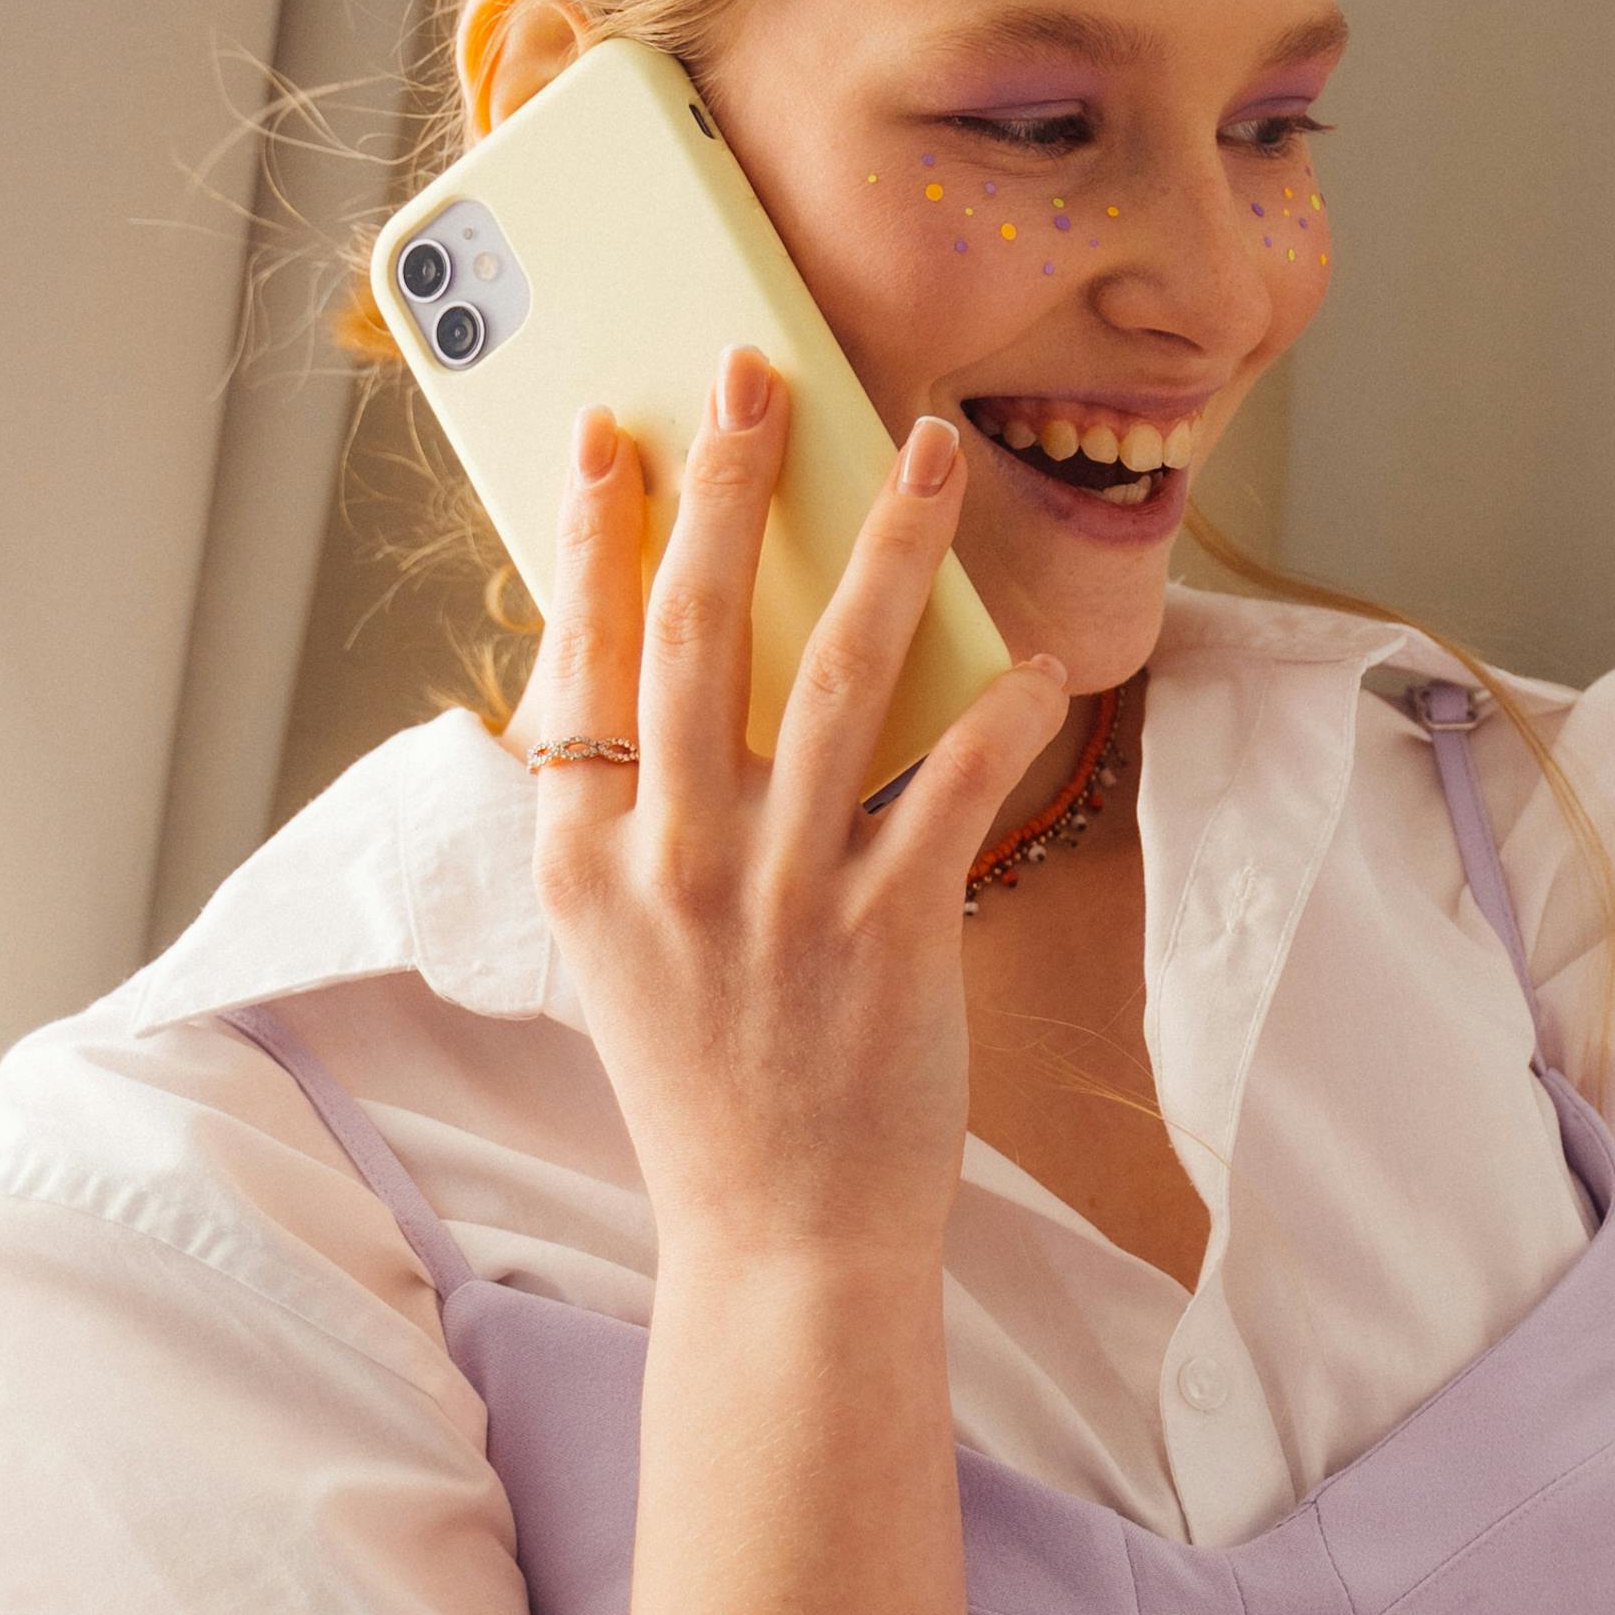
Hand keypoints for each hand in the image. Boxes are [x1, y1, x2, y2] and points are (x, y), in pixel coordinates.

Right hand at [524, 350, 1067, 1286]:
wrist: (779, 1242)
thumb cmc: (707, 1079)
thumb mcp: (617, 943)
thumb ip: (620, 811)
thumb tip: (636, 661)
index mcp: (582, 858)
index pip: (579, 657)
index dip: (599, 533)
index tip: (617, 430)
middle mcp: (669, 864)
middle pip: (695, 633)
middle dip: (728, 485)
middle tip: (756, 373)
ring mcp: (778, 900)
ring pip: (838, 679)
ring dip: (886, 546)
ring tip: (928, 451)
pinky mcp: (887, 937)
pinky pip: (955, 790)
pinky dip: (1000, 712)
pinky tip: (1035, 657)